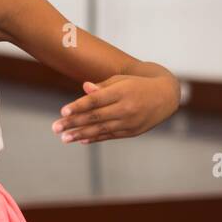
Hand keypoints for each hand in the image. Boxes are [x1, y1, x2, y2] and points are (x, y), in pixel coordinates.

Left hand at [52, 74, 179, 143]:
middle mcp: (126, 108)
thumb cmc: (136, 84)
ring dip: (81, 134)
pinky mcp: (133, 131)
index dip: (78, 106)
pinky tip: (81, 140)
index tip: (62, 112)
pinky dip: (95, 138)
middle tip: (55, 128)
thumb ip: (102, 86)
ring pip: (101, 129)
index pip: (96, 100)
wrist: (166, 96)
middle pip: (95, 116)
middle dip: (73, 123)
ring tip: (64, 138)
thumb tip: (84, 87)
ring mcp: (130, 121)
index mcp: (121, 92)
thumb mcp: (120, 80)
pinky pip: (110, 135)